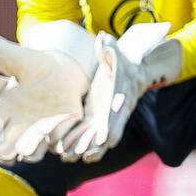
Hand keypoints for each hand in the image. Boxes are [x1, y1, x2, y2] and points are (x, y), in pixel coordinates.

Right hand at [0, 36, 90, 162]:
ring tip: (39, 130)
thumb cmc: (34, 66)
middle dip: (3, 148)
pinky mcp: (57, 134)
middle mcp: (15, 127)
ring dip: (32, 145)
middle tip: (6, 145)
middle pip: (2, 149)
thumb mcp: (21, 58)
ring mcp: (37, 134)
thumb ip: (4, 54)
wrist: (62, 73)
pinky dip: (58, 133)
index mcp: (0, 111)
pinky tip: (66, 115)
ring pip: (29, 151)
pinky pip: (55, 143)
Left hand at [60, 26, 180, 163]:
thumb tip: (103, 38)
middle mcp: (115, 113)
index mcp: (119, 98)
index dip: (112, 128)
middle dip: (95, 146)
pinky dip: (80, 146)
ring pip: (98, 141)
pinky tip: (65, 153)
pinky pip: (89, 137)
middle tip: (78, 155)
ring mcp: (107, 119)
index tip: (103, 139)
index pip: (118, 116)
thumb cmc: (121, 62)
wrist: (131, 72)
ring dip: (84, 150)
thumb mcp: (116, 53)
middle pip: (108, 135)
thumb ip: (109, 48)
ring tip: (67, 157)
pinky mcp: (98, 121)